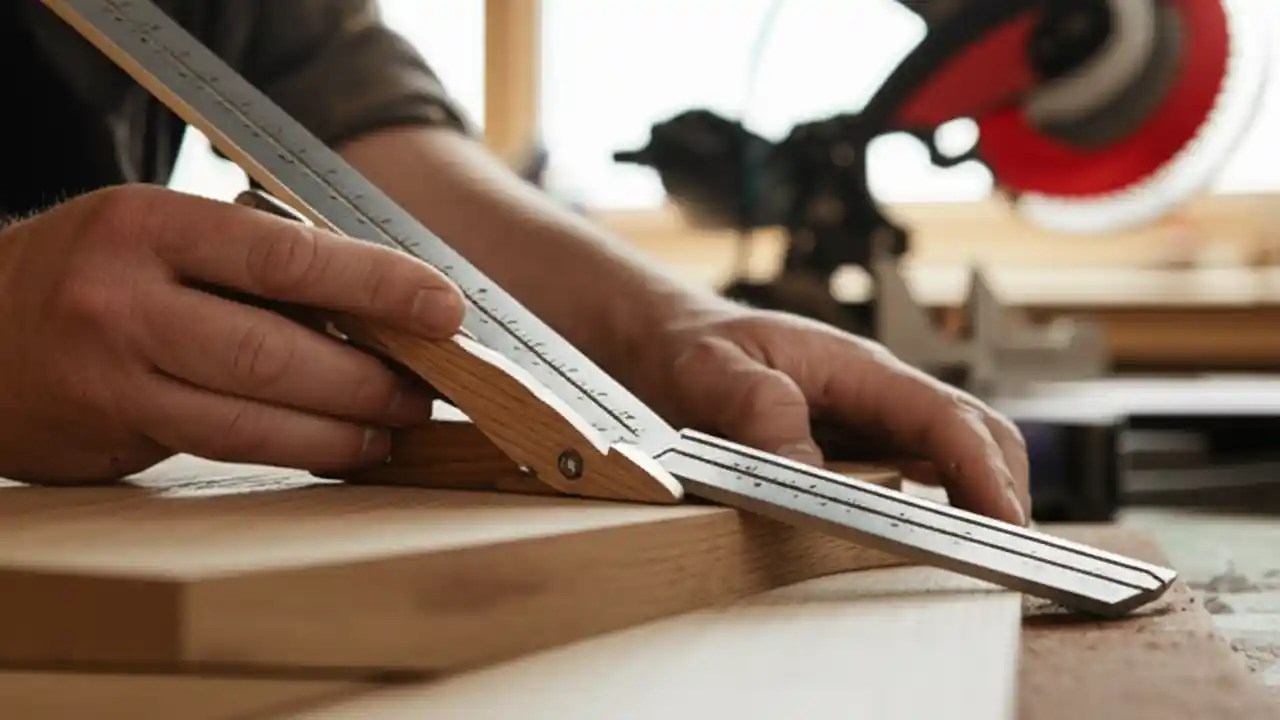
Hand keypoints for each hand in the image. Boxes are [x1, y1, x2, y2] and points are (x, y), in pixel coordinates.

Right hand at [0, 185, 462, 481]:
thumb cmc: (93, 275)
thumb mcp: (159, 238)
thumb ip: (253, 265)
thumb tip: (377, 307)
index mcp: (149, 225)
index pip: (287, 256)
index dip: (377, 285)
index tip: (444, 308)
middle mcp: (123, 297)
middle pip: (274, 348)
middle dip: (368, 375)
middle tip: (427, 388)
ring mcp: (112, 371)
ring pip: (252, 414)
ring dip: (341, 426)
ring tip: (393, 426)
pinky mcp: (114, 430)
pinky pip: (223, 448)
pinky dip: (295, 449)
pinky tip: (339, 446)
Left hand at [640, 305, 1029, 524]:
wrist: (665, 339)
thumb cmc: (690, 347)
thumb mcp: (709, 371)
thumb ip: (757, 409)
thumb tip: (806, 469)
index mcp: (854, 367)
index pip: (942, 415)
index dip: (981, 470)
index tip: (1001, 523)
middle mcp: (875, 392)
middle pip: (974, 433)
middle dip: (1001, 489)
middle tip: (1002, 557)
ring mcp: (870, 419)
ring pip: (952, 454)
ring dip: (976, 502)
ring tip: (980, 558)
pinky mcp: (854, 446)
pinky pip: (912, 474)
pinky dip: (935, 507)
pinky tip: (927, 539)